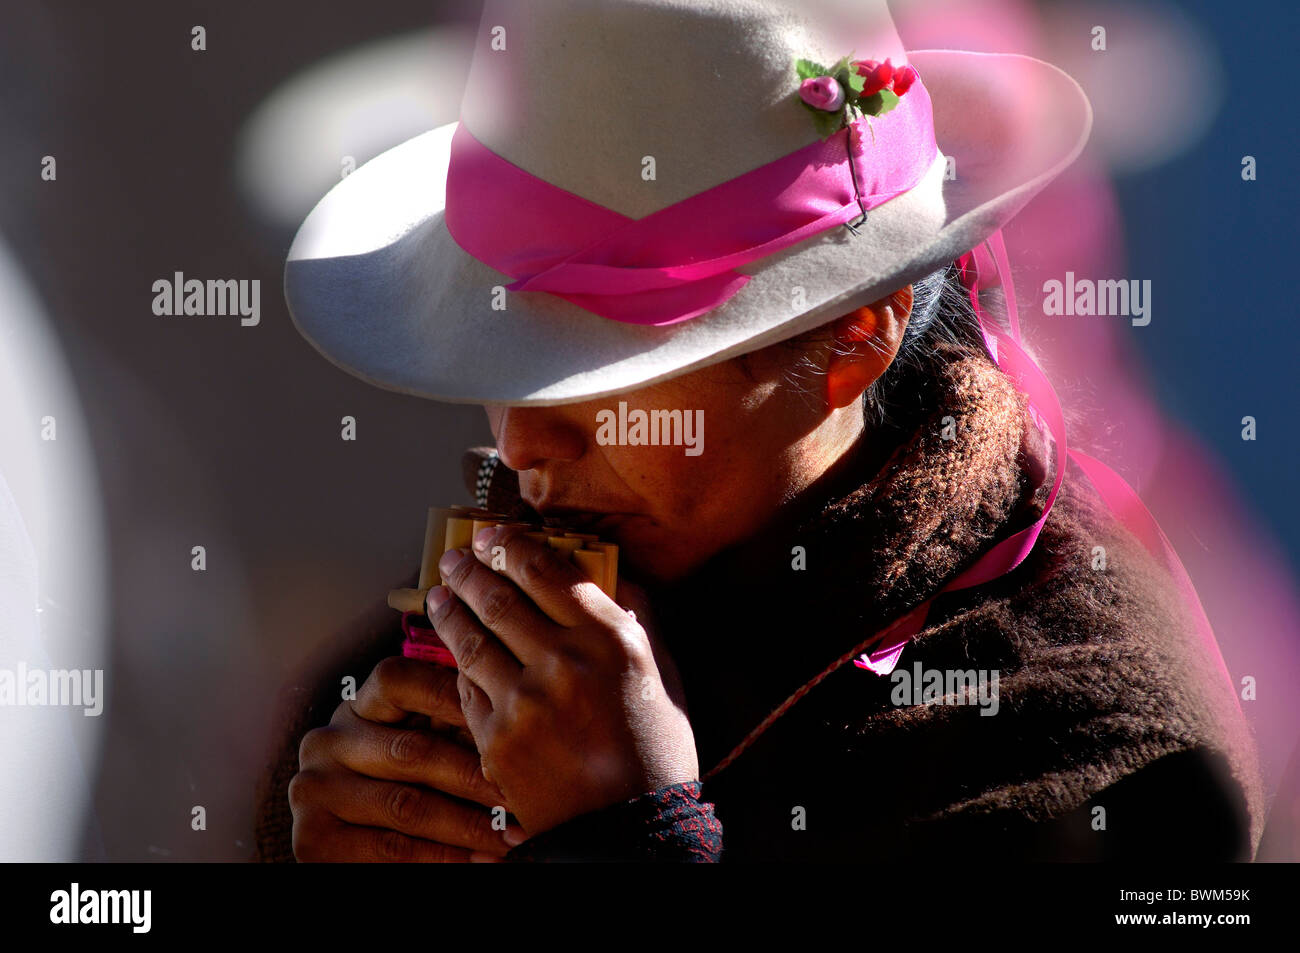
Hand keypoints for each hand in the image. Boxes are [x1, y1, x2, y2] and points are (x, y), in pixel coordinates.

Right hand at [288, 655, 526, 861]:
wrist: (353, 847)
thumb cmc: (406, 786)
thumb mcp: (421, 746)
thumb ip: (451, 725)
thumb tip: (511, 713)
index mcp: (356, 706)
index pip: (399, 679)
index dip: (453, 695)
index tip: (508, 717)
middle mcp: (327, 741)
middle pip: (411, 749)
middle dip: (475, 775)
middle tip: (521, 793)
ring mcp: (314, 789)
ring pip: (406, 804)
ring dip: (469, 823)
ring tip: (511, 834)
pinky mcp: (313, 838)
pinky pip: (392, 847)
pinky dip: (444, 857)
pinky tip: (479, 858)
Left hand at [429, 524, 698, 836]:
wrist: (628, 830)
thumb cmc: (655, 752)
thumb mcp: (663, 674)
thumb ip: (637, 617)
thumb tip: (610, 573)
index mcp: (609, 638)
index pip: (547, 572)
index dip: (512, 546)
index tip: (494, 535)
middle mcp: (562, 662)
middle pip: (500, 599)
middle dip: (470, 570)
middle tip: (455, 555)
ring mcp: (523, 702)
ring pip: (471, 640)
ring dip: (450, 611)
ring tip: (439, 594)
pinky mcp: (495, 739)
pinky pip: (467, 690)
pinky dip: (459, 668)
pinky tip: (454, 655)